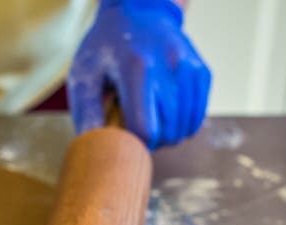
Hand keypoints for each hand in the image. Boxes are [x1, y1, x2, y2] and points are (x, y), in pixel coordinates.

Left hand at [67, 0, 210, 149]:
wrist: (138, 11)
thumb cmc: (105, 48)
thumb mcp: (84, 74)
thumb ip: (86, 113)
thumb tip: (95, 150)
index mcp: (136, 68)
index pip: (144, 128)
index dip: (133, 145)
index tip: (121, 140)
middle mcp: (168, 66)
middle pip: (167, 131)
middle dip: (149, 142)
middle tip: (131, 130)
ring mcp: (189, 68)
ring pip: (184, 128)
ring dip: (166, 136)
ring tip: (147, 121)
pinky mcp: (201, 72)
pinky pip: (196, 118)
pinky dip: (180, 126)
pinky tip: (163, 115)